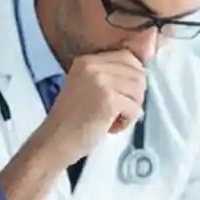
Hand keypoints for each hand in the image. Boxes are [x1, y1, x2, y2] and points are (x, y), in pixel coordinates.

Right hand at [34, 50, 145, 167]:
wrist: (54, 142)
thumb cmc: (72, 120)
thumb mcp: (87, 86)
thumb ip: (110, 74)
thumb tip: (144, 63)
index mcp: (86, 60)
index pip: (127, 57)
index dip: (131, 79)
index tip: (118, 96)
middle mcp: (93, 66)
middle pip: (137, 73)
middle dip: (132, 95)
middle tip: (113, 110)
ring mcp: (100, 82)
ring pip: (139, 91)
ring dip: (130, 109)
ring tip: (109, 118)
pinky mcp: (108, 100)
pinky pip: (135, 108)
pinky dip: (126, 122)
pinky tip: (109, 126)